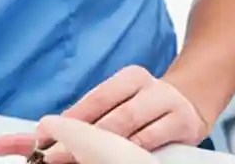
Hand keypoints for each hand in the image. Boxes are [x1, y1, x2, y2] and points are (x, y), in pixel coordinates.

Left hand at [0, 66, 207, 161]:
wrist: (193, 102)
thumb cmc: (147, 107)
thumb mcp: (122, 104)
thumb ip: (91, 119)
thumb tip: (46, 132)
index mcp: (128, 78)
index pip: (93, 101)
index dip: (66, 122)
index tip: (40, 137)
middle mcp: (147, 86)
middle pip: (107, 117)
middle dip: (77, 140)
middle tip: (51, 156)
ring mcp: (166, 103)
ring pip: (128, 128)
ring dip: (100, 148)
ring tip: (76, 159)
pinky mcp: (183, 123)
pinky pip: (150, 140)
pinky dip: (132, 151)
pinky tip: (118, 158)